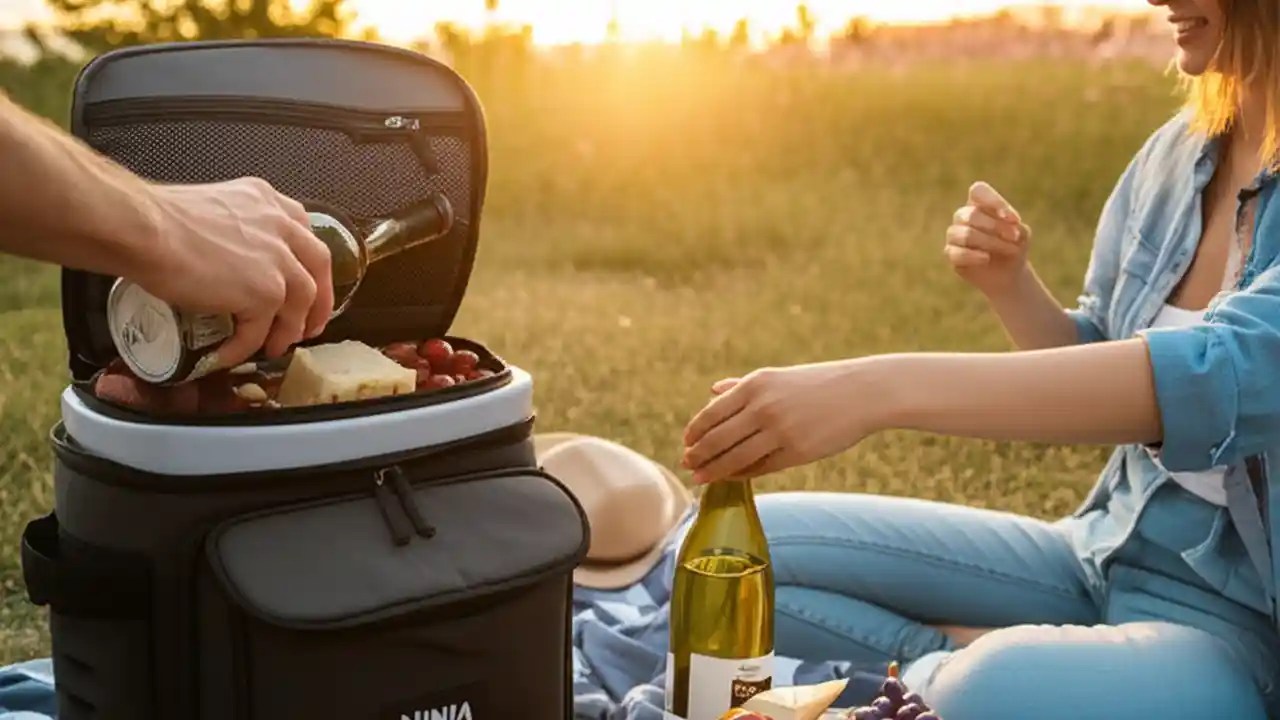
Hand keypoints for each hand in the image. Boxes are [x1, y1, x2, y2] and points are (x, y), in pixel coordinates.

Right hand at [133, 178, 333, 367]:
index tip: (306, 282)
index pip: (305, 232)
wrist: (142, 230)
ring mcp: (277, 260)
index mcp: (268, 202)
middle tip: (307, 326)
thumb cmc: (156, 218)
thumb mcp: (211, 210)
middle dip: (319, 300)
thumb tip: (225, 259)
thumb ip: (232, 229)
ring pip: (300, 303)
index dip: (308, 262)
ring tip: (272, 347)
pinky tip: (228, 355)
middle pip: (318, 267)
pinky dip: (246, 347)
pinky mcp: (264, 292)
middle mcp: (281, 227)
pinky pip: (261, 331)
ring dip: (288, 330)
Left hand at [681, 361, 882, 483]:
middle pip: (717, 439)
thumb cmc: (817, 384)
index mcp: (755, 385)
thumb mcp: (777, 378)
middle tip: (687, 464)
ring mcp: (779, 431)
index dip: (694, 432)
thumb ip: (742, 386)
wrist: (861, 393)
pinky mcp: (795, 452)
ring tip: (700, 477)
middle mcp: (762, 407)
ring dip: (713, 470)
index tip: (686, 443)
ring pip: (734, 458)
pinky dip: (741, 474)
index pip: (711, 414)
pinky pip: (759, 468)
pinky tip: (732, 476)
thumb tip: (713, 391)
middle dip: (698, 455)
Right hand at [945, 181, 1030, 295]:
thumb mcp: (1022, 234)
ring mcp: (954, 235)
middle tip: (1015, 238)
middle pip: (971, 215)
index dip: (994, 201)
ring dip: (990, 242)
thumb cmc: (1014, 247)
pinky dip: (974, 256)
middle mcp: (963, 217)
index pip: (978, 191)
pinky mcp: (951, 254)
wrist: (1009, 274)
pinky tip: (986, 259)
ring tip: (1009, 250)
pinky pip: (957, 252)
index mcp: (979, 204)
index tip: (1013, 218)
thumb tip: (1006, 225)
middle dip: (996, 227)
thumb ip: (1015, 226)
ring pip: (965, 234)